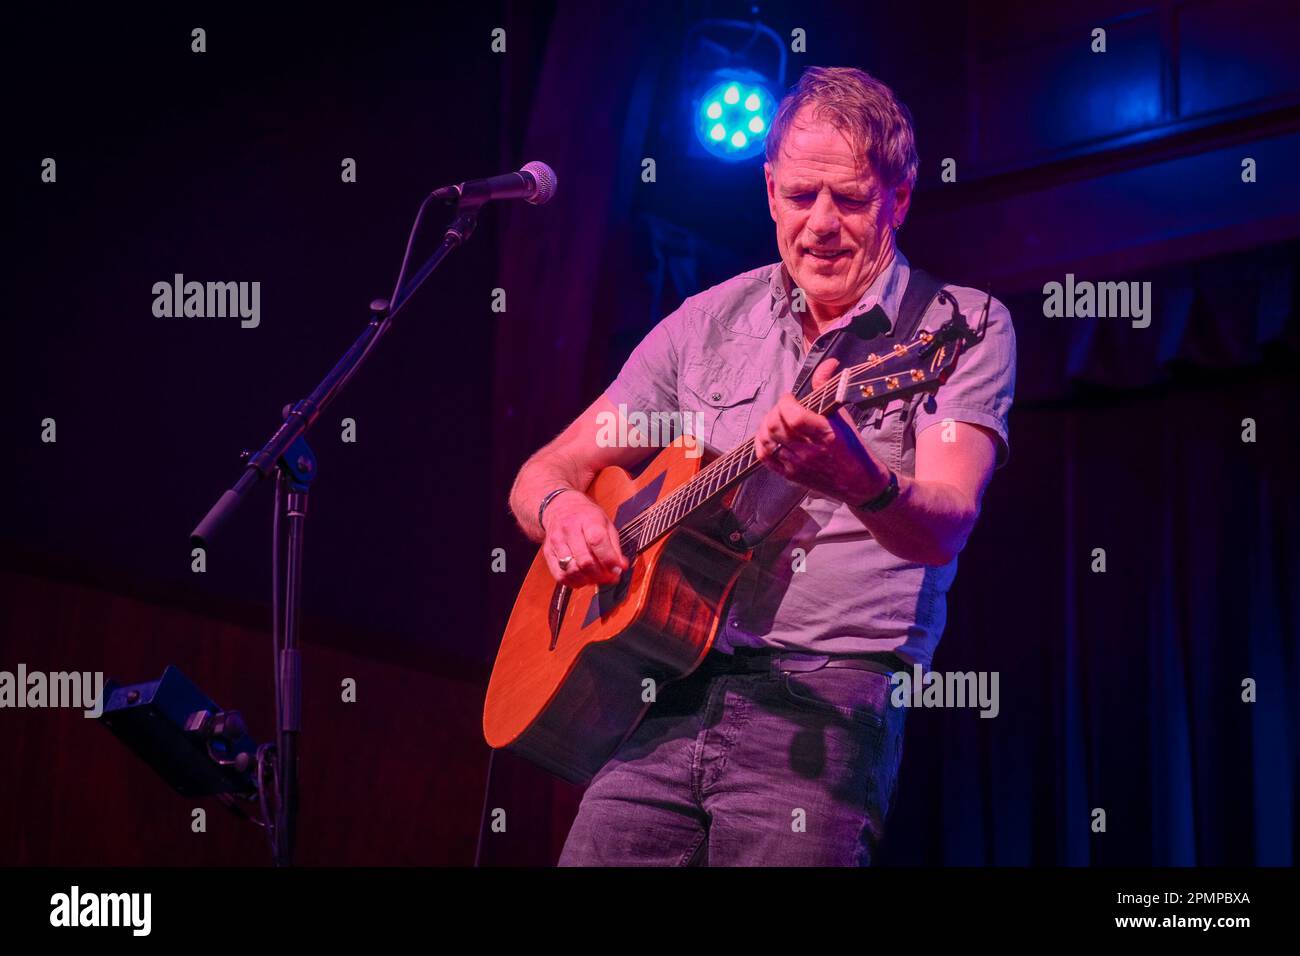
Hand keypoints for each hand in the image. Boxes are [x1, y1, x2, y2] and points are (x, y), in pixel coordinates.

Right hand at [540, 491, 627, 587]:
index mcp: (587, 518)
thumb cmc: (586, 516)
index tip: (617, 569)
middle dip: (600, 574)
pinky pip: (560, 576)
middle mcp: (569, 529)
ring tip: (597, 577)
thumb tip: (621, 567)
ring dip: (588, 580)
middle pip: (585, 561)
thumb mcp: (606, 524)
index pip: (597, 541)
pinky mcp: (548, 553)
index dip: (609, 560)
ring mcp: (556, 542)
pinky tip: (583, 578)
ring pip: (572, 571)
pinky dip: (574, 582)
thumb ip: (614, 547)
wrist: (560, 507)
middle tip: (609, 577)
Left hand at [752, 358, 888, 503]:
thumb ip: (828, 388)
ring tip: (775, 420)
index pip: (793, 416)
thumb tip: (828, 363)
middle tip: (783, 408)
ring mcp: (798, 465)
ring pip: (767, 441)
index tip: (791, 398)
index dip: (786, 402)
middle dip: (774, 411)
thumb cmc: (853, 447)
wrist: (859, 482)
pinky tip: (767, 436)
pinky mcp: (791, 476)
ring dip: (766, 426)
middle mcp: (809, 451)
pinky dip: (761, 443)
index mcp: (825, 434)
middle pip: (775, 426)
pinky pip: (765, 458)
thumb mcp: (843, 416)